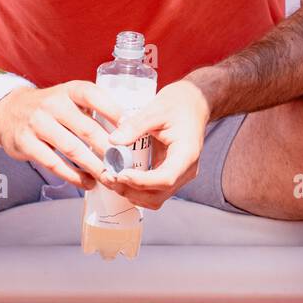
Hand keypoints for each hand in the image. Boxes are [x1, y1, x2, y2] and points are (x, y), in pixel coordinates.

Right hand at [0, 81, 122, 189]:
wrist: (8, 111)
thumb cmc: (50, 107)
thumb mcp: (70, 97)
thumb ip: (94, 108)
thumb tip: (129, 128)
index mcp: (70, 89)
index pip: (95, 97)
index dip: (114, 113)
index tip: (131, 130)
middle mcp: (54, 104)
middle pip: (87, 128)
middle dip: (109, 149)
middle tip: (125, 164)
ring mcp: (38, 123)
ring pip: (72, 149)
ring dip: (93, 166)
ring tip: (109, 177)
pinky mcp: (26, 143)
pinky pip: (54, 163)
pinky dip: (73, 176)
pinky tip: (86, 182)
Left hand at [106, 80, 210, 210]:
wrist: (193, 103)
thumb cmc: (178, 104)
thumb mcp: (155, 110)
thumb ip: (135, 125)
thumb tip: (113, 141)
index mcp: (187, 154)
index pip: (166, 178)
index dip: (141, 181)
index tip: (120, 173)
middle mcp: (186, 170)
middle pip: (158, 194)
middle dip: (131, 190)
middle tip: (109, 176)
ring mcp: (179, 175)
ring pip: (154, 198)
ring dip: (131, 193)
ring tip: (111, 177)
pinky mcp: (170, 175)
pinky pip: (153, 192)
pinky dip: (135, 189)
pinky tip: (121, 176)